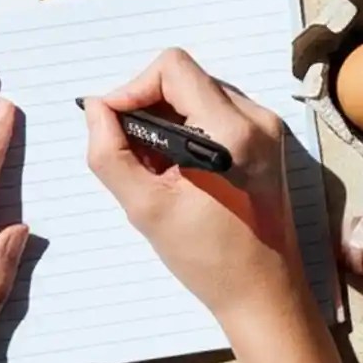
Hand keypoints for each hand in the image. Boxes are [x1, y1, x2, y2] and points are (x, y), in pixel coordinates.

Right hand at [83, 48, 305, 326]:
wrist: (264, 293)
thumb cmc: (208, 259)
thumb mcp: (146, 208)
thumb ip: (110, 153)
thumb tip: (96, 109)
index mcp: (233, 132)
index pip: (172, 69)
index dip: (132, 89)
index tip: (112, 125)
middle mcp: (256, 118)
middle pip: (184, 78)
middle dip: (147, 108)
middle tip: (132, 155)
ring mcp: (266, 128)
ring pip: (198, 93)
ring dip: (166, 120)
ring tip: (154, 168)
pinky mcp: (267, 140)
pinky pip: (216, 111)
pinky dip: (187, 129)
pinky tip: (177, 170)